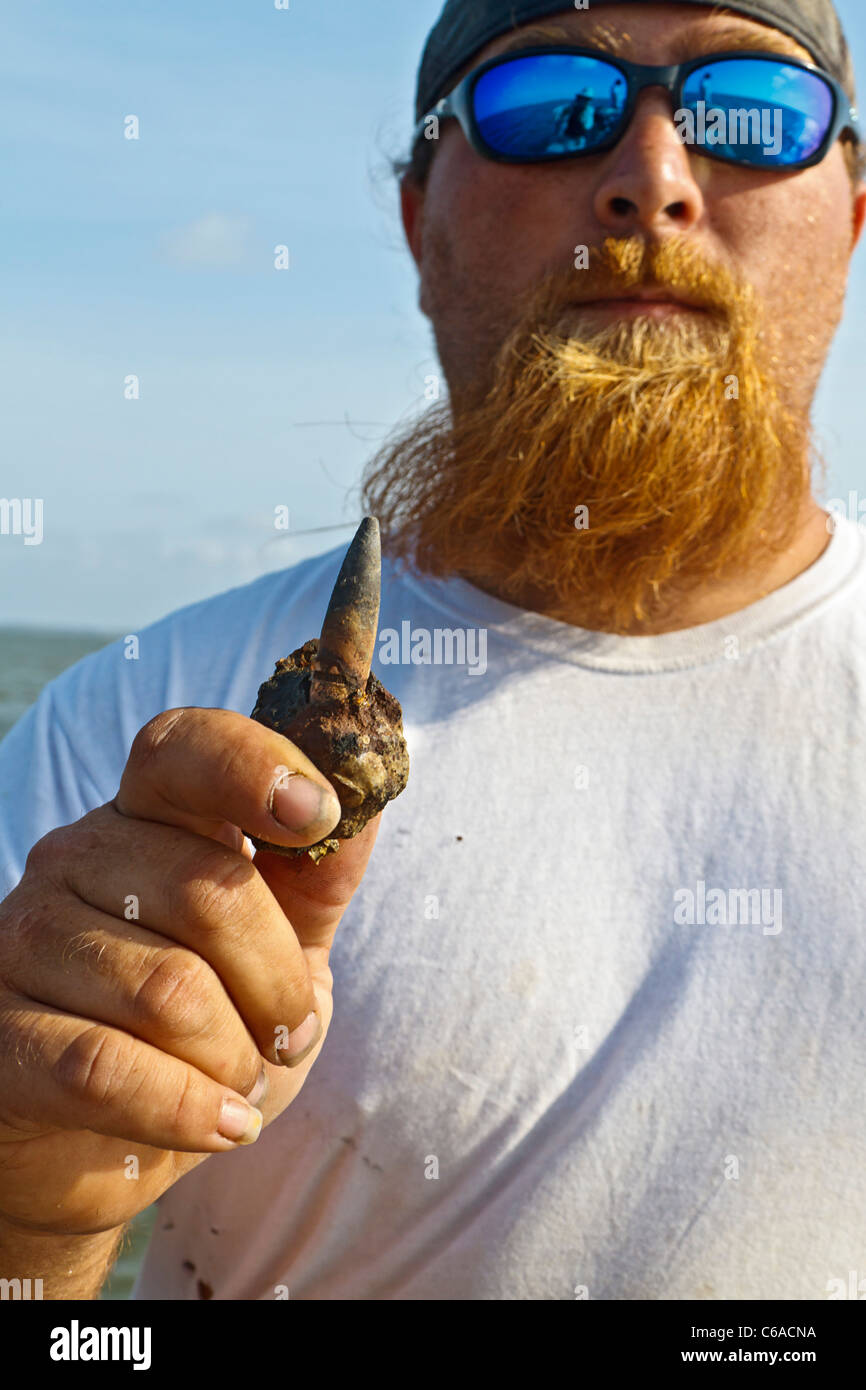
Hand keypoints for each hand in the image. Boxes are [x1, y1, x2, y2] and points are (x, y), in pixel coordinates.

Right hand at [0, 707, 379, 1235]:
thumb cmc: (200, 1032)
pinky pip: (105, 1068)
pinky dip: (186, 1109)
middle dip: (278, 983)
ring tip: (240, 1080)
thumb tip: (365, 803)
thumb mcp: (279, 950)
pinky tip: (224, 1125)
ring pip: (167, 992)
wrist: (97, 1146)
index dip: (253, 765)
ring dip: (235, 1057)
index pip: (183, 750)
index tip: (319, 813)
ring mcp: (26, 943)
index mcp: (147, 819)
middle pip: (210, 891)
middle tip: (290, 1031)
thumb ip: (314, 879)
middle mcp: (75, 860)